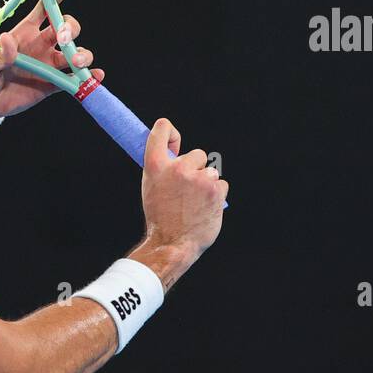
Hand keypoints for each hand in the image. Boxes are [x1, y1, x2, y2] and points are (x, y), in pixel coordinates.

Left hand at [0, 0, 103, 120]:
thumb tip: (8, 39)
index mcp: (24, 34)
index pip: (44, 9)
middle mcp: (40, 46)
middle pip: (65, 28)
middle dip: (70, 29)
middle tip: (63, 40)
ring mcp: (48, 65)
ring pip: (75, 53)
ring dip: (83, 54)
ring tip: (78, 63)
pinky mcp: (52, 85)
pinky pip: (74, 80)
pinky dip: (87, 78)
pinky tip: (95, 76)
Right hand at [139, 117, 226, 264]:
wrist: (172, 243)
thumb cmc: (160, 217)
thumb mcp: (151, 187)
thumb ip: (162, 168)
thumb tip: (175, 154)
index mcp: (155, 166)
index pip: (162, 129)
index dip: (171, 132)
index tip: (176, 143)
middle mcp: (177, 168)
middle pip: (197, 153)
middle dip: (196, 168)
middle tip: (186, 190)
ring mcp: (198, 178)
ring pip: (210, 171)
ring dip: (206, 184)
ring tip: (194, 203)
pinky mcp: (215, 189)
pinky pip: (221, 184)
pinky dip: (216, 195)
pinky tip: (204, 208)